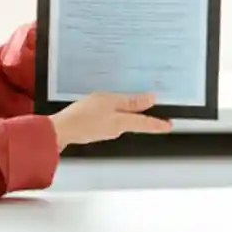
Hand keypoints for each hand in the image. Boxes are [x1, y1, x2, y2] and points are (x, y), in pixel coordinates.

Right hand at [49, 92, 172, 150]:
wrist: (62, 130)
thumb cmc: (82, 115)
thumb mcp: (108, 101)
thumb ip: (129, 101)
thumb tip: (150, 100)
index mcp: (122, 122)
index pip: (146, 123)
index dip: (159, 124)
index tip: (169, 125)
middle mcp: (116, 130)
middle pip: (134, 122)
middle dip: (143, 118)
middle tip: (153, 115)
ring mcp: (105, 131)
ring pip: (121, 121)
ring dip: (127, 114)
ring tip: (130, 105)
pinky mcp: (95, 130)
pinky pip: (109, 121)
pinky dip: (112, 115)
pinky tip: (106, 109)